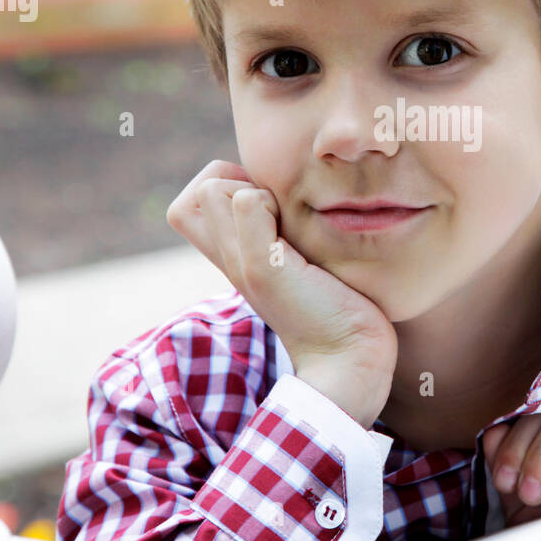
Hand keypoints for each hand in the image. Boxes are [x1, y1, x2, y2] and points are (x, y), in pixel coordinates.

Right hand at [166, 160, 397, 426]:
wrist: (349, 359)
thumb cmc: (336, 307)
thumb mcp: (299, 261)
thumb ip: (281, 230)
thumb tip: (279, 192)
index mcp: (233, 257)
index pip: (190, 203)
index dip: (225, 186)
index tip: (266, 209)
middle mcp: (228, 260)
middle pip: (195, 194)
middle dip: (236, 182)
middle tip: (277, 214)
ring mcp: (241, 264)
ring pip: (212, 190)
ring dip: (256, 190)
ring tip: (289, 227)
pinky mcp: (263, 268)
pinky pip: (247, 202)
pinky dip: (273, 205)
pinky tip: (301, 240)